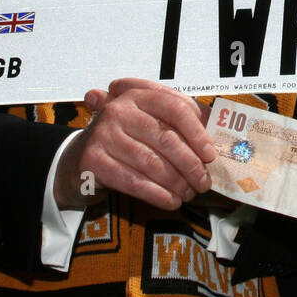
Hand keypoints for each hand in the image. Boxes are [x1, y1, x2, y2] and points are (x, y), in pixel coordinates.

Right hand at [53, 77, 214, 211]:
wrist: (79, 161)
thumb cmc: (125, 140)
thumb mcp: (149, 122)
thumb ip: (180, 120)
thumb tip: (217, 128)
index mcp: (137, 95)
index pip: (175, 107)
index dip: (197, 132)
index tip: (210, 154)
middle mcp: (118, 111)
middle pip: (165, 138)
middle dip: (190, 164)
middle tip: (204, 182)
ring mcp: (103, 135)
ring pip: (152, 163)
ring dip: (177, 182)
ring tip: (189, 193)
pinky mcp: (93, 161)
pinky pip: (134, 181)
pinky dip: (158, 195)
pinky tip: (171, 201)